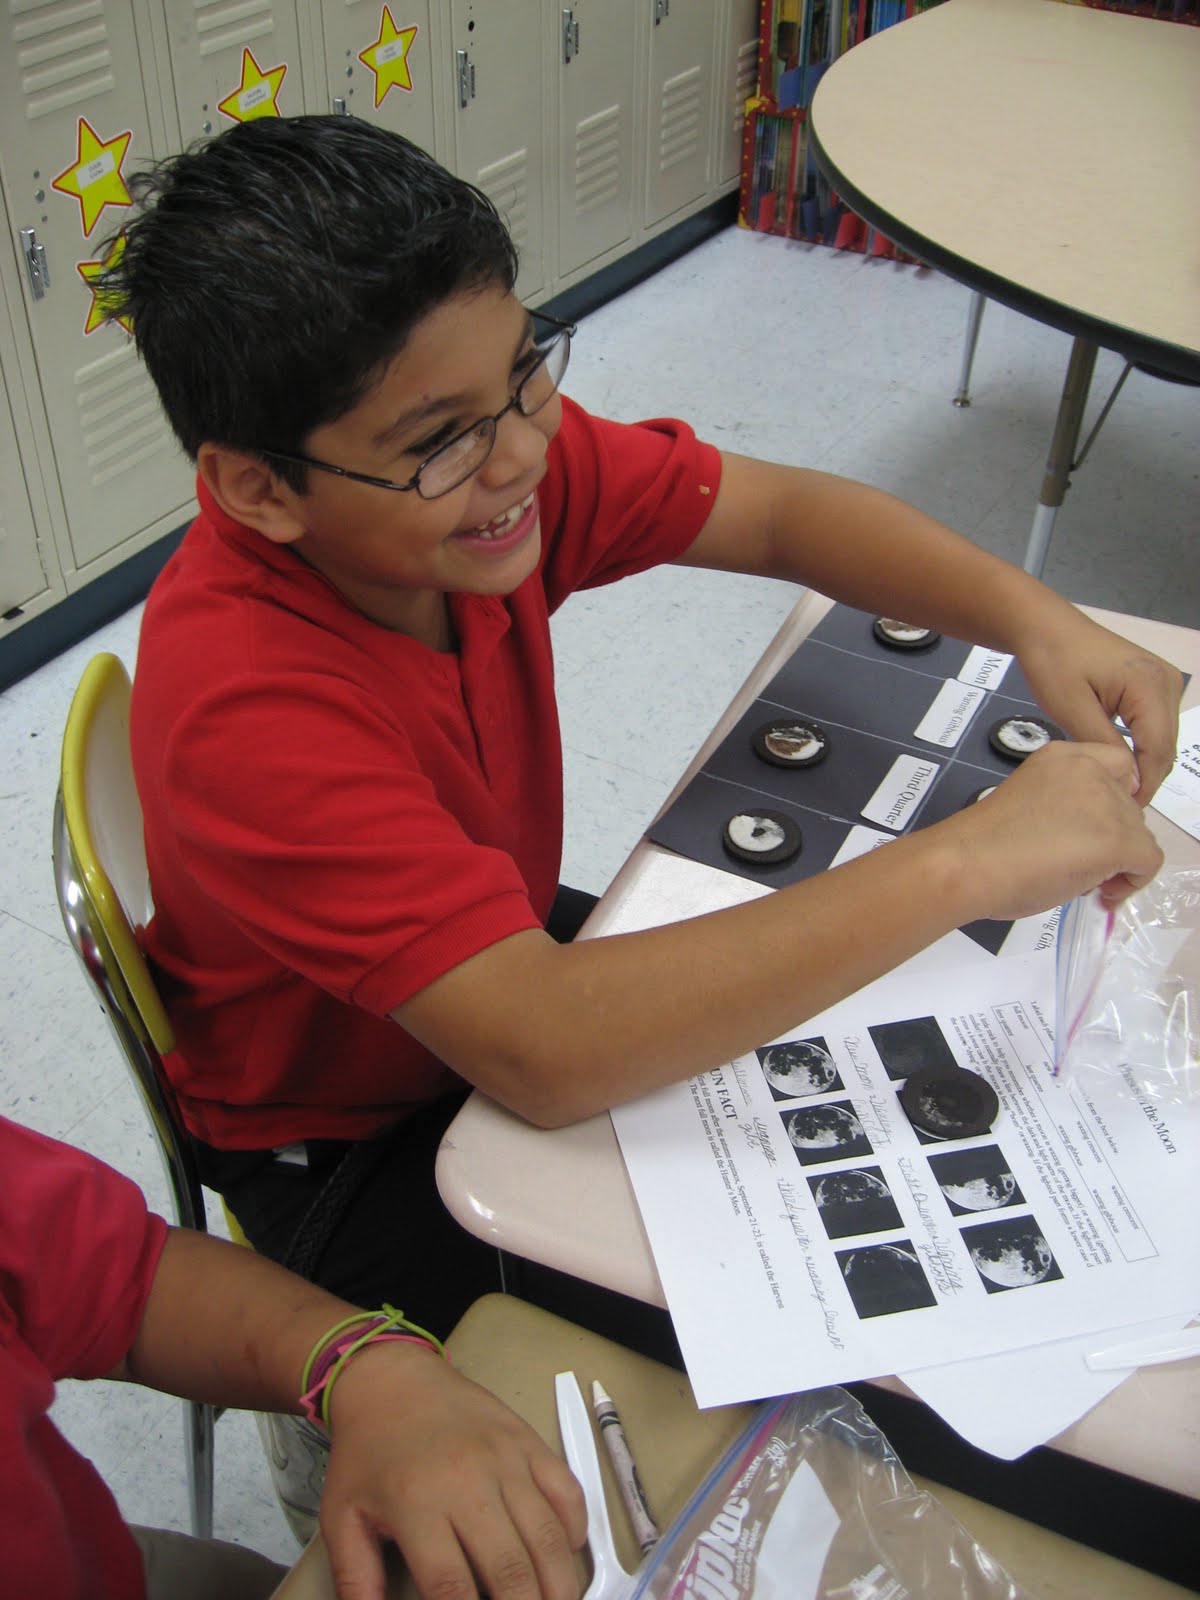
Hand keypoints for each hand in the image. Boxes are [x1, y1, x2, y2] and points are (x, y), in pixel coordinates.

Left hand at [319, 1343, 586, 1599]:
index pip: (452, 1587)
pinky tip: (568, 1554)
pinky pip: (566, 1488)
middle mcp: (468, 1482)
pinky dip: (575, 1527)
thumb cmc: (368, 1451)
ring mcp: (505, 1459)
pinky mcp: (527, 1441)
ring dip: (559, 1583)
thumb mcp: (342, 1516)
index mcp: (417, 1505)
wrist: (393, 1379)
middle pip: (510, 1569)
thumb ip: (356, 1579)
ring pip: (547, 1534)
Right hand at [947, 741, 1162, 919]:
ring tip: (1082, 882)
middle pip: (1130, 807)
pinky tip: (1103, 894)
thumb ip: (1064, 805)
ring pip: (1140, 836)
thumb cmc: (983, 844)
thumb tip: (1087, 839)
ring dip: (1120, 861)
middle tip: (1079, 866)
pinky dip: (1132, 882)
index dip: (1112, 802)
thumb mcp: (1030, 801)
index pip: (1117, 766)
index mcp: (1064, 756)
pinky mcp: (1118, 839)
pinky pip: (1148, 862)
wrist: (967, 863)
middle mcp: (1091, 770)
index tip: (1088, 829)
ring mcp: (1107, 803)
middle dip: (1113, 838)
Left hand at [1012, 612, 1182, 805]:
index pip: (1159, 747)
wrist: (1045, 627)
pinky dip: (1143, 746)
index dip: (1145, 783)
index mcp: (1149, 684)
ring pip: (1163, 737)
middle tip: (1118, 806)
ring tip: (1117, 789)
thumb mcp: (1072, 709)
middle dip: (1147, 777)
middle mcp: (1166, 681)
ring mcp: (1164, 680)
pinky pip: (1155, 724)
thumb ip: (1105, 745)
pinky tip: (1122, 764)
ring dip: (1146, 764)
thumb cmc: (1053, 662)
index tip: (1124, 809)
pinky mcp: (1154, 683)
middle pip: (1166, 744)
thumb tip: (1133, 781)